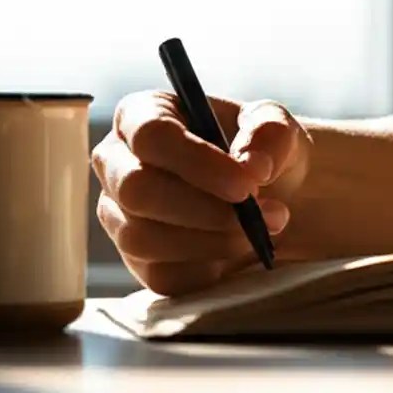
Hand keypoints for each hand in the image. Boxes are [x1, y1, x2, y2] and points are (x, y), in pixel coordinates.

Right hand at [90, 91, 312, 294]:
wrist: (273, 196)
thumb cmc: (262, 151)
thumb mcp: (276, 127)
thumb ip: (271, 134)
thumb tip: (253, 166)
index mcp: (140, 116)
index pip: (150, 136)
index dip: (197, 162)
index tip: (246, 185)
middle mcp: (116, 164)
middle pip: (136, 190)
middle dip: (206, 210)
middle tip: (262, 215)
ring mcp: (119, 216)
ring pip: (144, 239)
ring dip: (213, 241)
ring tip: (260, 232)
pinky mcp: (138, 262)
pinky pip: (162, 276)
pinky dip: (210, 268)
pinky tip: (238, 251)